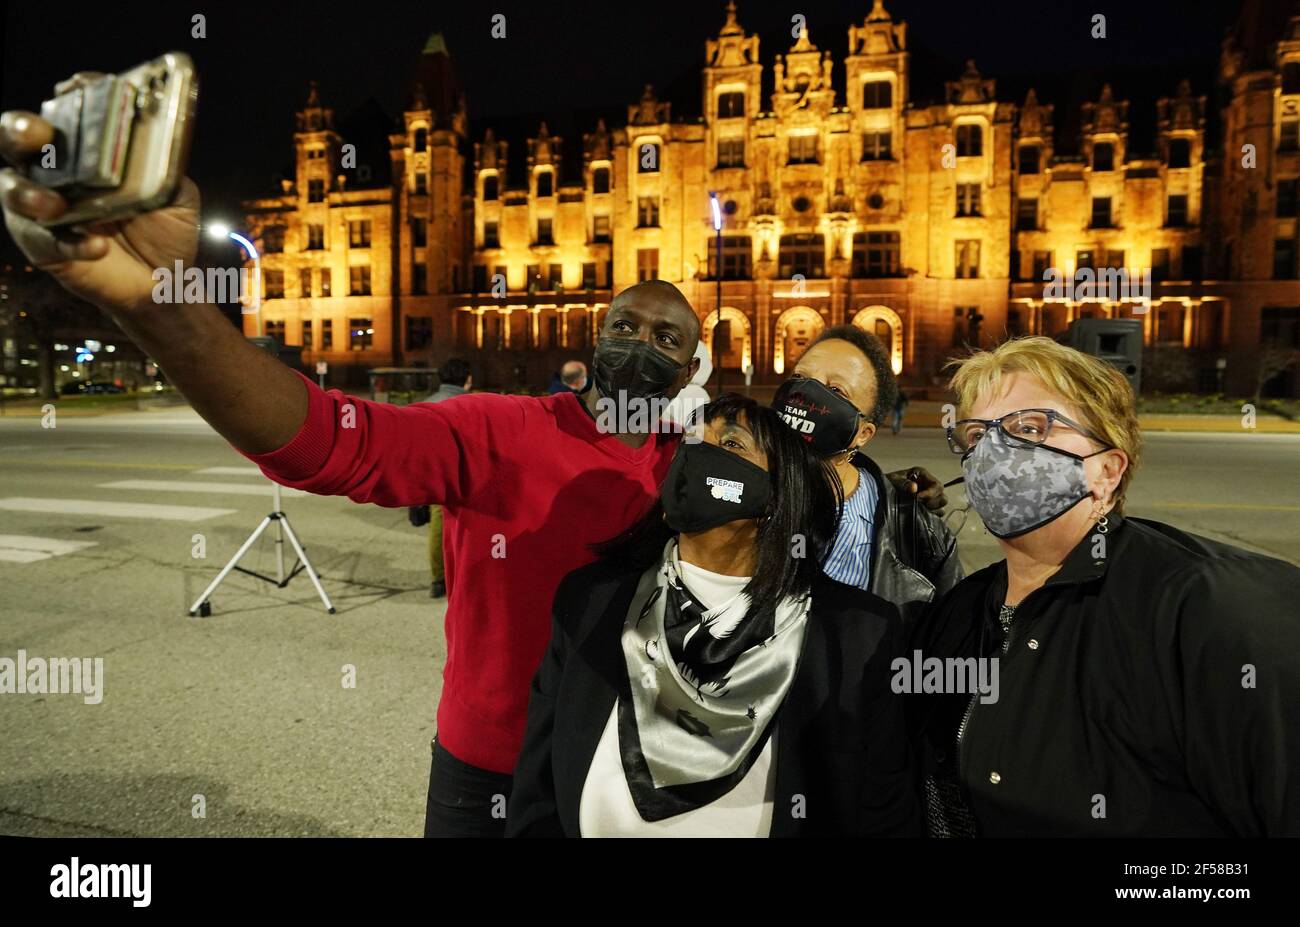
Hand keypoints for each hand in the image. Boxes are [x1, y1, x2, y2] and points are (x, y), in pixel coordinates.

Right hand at [0, 75, 199, 316]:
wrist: (165, 282)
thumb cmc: (164, 229)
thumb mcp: (177, 194)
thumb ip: (167, 167)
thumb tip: (160, 140)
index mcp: (83, 150)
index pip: (68, 110)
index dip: (71, 95)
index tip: (77, 87)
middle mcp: (53, 171)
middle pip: (15, 138)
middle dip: (19, 129)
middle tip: (38, 133)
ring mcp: (42, 207)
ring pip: (12, 189)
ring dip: (30, 194)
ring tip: (57, 206)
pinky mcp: (43, 246)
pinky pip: (43, 240)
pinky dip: (69, 243)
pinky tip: (96, 246)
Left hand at [886, 466, 946, 513]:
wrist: (877, 494)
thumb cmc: (885, 484)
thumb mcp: (892, 480)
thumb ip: (903, 484)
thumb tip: (913, 488)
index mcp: (922, 476)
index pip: (937, 485)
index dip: (930, 493)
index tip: (918, 498)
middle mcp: (927, 487)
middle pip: (942, 497)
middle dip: (933, 503)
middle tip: (920, 506)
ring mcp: (927, 500)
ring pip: (940, 508)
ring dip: (932, 511)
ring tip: (918, 512)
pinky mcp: (925, 510)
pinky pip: (934, 516)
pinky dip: (929, 518)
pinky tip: (919, 517)